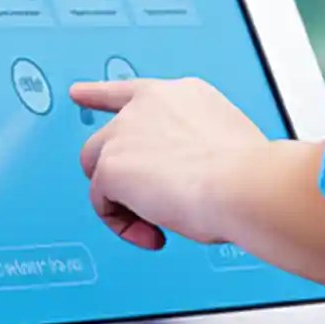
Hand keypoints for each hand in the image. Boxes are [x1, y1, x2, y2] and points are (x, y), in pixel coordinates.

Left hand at [74, 78, 268, 250]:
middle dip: (118, 174)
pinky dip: (123, 225)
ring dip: (122, 202)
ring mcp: (122, 134)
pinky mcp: (110, 167)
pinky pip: (103, 204)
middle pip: (105, 142)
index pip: (129, 92)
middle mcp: (145, 107)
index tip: (78, 93)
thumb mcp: (219, 142)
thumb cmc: (246, 173)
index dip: (98, 94)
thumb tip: (174, 176)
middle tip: (147, 203)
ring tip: (157, 220)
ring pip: (98, 172)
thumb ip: (187, 147)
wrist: (244, 184)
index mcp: (180, 95)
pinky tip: (154, 231)